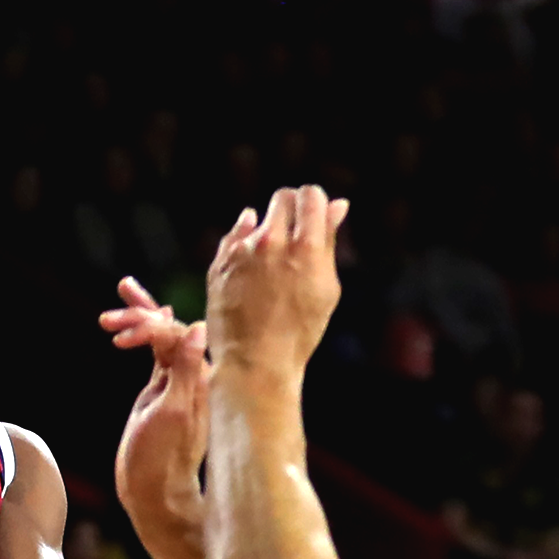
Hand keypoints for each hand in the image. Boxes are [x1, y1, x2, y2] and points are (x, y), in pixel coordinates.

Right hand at [102, 277, 209, 519]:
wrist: (155, 492)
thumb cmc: (162, 458)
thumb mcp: (173, 413)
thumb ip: (187, 371)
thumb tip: (199, 328)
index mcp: (201, 378)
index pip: (176, 333)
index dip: (147, 325)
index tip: (115, 333)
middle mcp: (195, 374)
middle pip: (171, 326)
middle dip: (144, 310)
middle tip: (121, 290)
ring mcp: (179, 381)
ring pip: (163, 336)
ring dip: (142, 315)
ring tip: (124, 289)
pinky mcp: (164, 390)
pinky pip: (157, 352)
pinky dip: (142, 336)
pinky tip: (135, 322)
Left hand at [206, 186, 349, 375]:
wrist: (256, 362)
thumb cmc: (300, 330)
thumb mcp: (326, 288)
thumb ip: (329, 241)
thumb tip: (339, 204)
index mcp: (305, 248)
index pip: (310, 195)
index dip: (314, 202)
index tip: (313, 215)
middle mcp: (271, 242)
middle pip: (282, 198)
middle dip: (291, 209)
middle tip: (294, 234)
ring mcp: (242, 252)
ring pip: (256, 218)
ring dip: (267, 232)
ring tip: (272, 264)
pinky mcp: (220, 263)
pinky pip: (234, 239)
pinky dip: (244, 246)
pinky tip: (252, 267)